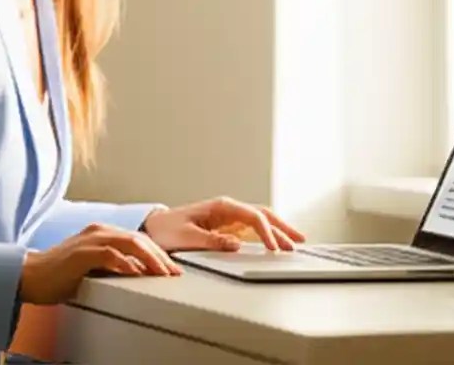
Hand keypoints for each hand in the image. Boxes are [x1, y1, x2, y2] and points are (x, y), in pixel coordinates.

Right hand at [17, 223, 181, 304]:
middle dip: (160, 256)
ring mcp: (90, 239)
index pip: (139, 239)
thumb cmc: (61, 274)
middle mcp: (99, 231)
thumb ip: (114, 264)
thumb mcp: (94, 266)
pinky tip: (134, 272)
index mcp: (103, 232)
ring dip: (149, 258)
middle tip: (173, 272)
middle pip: (139, 239)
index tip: (171, 269)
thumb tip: (139, 272)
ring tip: (161, 273)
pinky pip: (109, 254)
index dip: (158, 253)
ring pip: (130, 243)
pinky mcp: (81, 253)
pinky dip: (124, 263)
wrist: (31, 276)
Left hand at [142, 196, 305, 252]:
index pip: (252, 216)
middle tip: (299, 241)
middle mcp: (228, 208)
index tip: (275, 248)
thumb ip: (212, 241)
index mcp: (221, 206)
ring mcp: (229, 216)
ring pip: (261, 219)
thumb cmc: (167, 229)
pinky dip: (267, 233)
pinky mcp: (227, 225)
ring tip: (295, 242)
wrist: (154, 226)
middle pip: (263, 214)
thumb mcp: (187, 237)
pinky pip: (253, 227)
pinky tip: (276, 241)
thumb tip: (236, 244)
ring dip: (278, 229)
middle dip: (282, 226)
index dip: (267, 232)